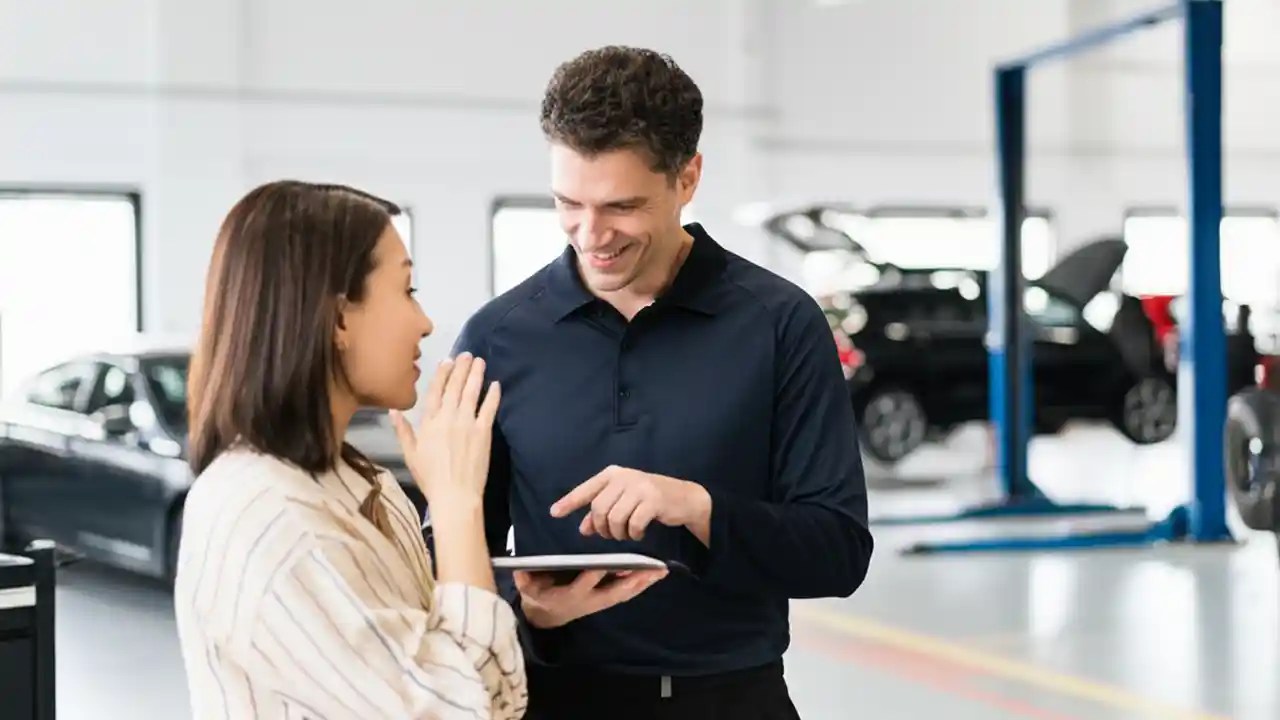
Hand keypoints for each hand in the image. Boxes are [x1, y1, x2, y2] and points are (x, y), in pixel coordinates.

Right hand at [390, 352, 499, 504]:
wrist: (455, 496)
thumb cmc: (431, 478)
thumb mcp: (410, 454)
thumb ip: (403, 431)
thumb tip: (393, 411)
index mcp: (429, 423)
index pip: (435, 391)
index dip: (442, 374)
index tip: (447, 361)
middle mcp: (448, 418)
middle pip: (454, 387)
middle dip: (461, 368)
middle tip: (467, 354)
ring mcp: (467, 423)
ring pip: (471, 392)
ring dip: (476, 375)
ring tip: (479, 361)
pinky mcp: (484, 432)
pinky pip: (489, 408)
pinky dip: (493, 395)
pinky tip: (496, 384)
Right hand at [515, 568, 667, 628]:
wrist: (545, 617)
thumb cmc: (538, 595)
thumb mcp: (528, 588)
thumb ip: (525, 579)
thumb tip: (520, 570)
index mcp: (569, 595)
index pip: (583, 584)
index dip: (593, 576)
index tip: (604, 565)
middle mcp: (589, 600)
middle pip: (613, 591)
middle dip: (630, 580)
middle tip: (648, 569)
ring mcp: (599, 602)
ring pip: (624, 592)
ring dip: (643, 583)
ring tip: (660, 570)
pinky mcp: (606, 601)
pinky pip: (627, 593)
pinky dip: (641, 585)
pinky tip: (655, 576)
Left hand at [549, 466, 710, 542]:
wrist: (684, 498)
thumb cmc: (650, 499)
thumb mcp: (624, 502)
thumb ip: (603, 513)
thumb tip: (584, 528)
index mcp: (613, 474)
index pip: (586, 489)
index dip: (569, 502)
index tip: (554, 513)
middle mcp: (624, 477)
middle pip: (599, 509)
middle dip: (602, 527)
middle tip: (610, 535)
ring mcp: (639, 487)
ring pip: (614, 518)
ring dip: (618, 533)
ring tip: (626, 534)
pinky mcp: (652, 500)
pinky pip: (633, 524)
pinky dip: (633, 534)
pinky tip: (639, 533)